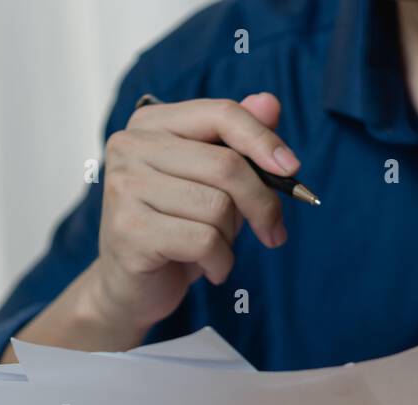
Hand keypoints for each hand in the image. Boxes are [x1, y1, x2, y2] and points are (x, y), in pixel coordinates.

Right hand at [89, 93, 297, 334]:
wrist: (130, 289)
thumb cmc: (175, 230)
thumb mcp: (212, 184)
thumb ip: (238, 143)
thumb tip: (269, 103)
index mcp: (151, 124)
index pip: (221, 114)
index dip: (263, 140)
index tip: (292, 169)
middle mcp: (131, 146)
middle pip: (226, 164)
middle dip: (262, 203)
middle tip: (274, 232)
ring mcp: (125, 186)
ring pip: (217, 206)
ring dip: (232, 238)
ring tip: (218, 250)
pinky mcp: (129, 228)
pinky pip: (203, 241)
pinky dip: (221, 262)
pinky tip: (211, 269)